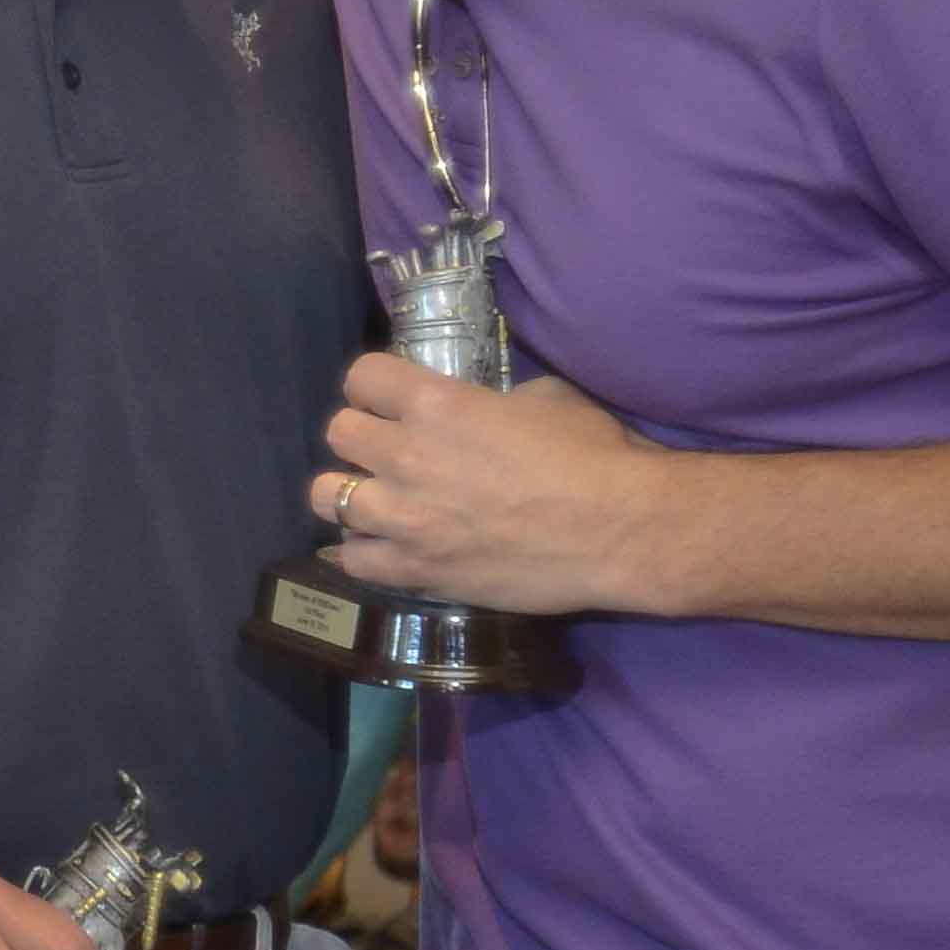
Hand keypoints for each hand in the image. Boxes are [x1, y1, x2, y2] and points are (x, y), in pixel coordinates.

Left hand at [315, 353, 666, 618]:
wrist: (621, 530)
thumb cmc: (594, 455)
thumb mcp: (544, 398)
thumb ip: (491, 400)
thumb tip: (479, 411)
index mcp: (436, 403)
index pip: (362, 377)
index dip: (376, 387)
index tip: (392, 400)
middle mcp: (407, 457)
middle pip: (338, 433)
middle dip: (362, 436)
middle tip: (391, 451)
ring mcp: (407, 520)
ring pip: (327, 497)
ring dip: (352, 493)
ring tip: (381, 500)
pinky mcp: (418, 571)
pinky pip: (353, 561)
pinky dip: (364, 551)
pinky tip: (386, 546)